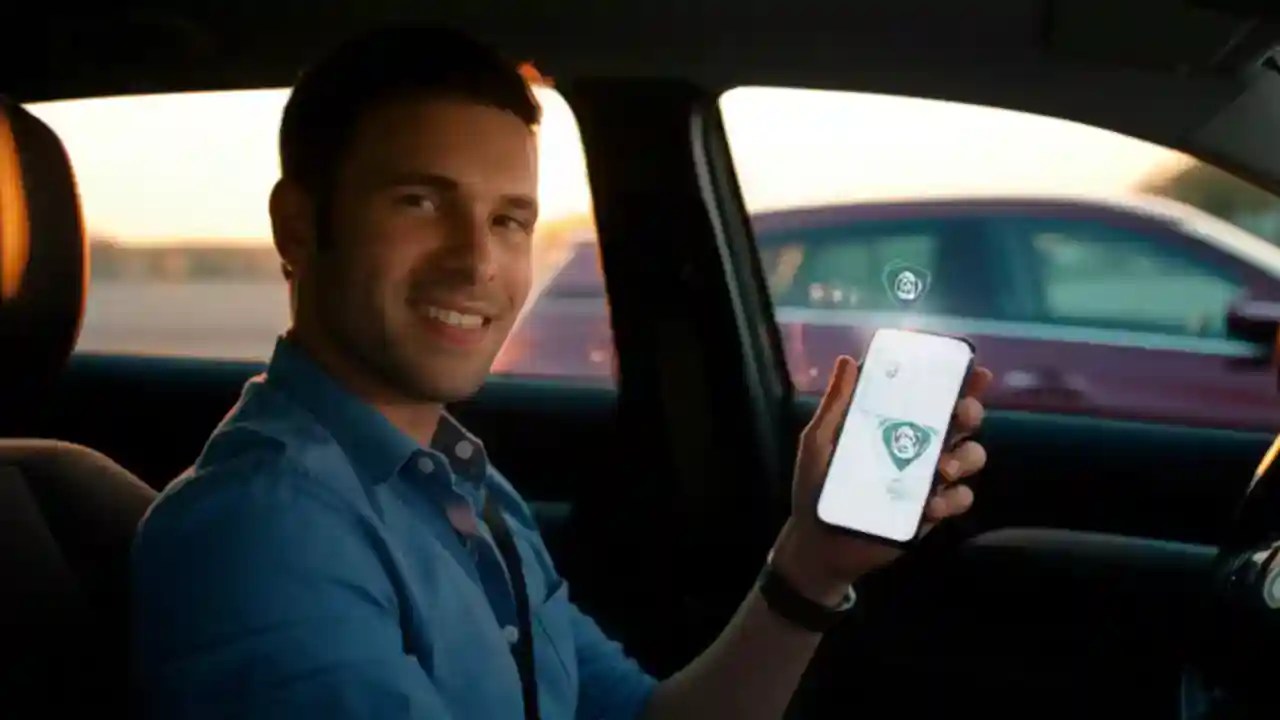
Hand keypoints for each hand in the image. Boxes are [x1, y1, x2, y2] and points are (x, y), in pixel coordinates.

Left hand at [771, 354, 992, 604]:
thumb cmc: (816, 486)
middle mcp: (918, 445)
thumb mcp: (819, 442)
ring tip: (943, 468)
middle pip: (960, 421)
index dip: (958, 381)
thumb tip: (847, 360)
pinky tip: (931, 505)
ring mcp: (928, 478)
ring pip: (970, 456)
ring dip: (966, 456)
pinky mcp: (932, 511)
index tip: (974, 371)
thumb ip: (835, 405)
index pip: (931, 395)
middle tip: (961, 414)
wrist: (818, 543)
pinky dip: (953, 499)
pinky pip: (960, 498)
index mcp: (894, 423)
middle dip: (969, 412)